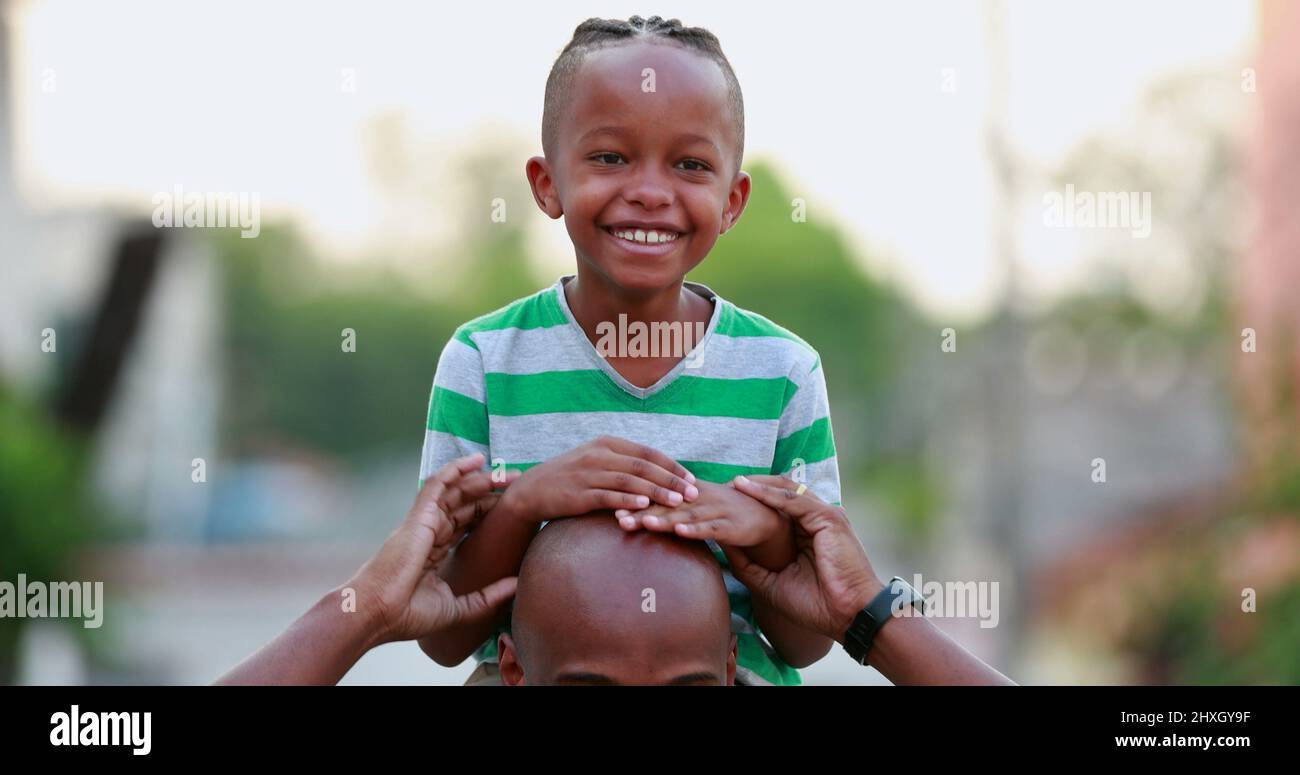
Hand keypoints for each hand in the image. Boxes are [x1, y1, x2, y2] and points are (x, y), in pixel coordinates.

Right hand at [349, 453, 519, 643]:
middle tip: (519, 484)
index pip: (465, 523)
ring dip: (480, 479)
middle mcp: (429, 532)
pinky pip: (437, 486)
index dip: (487, 512)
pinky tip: (475, 461)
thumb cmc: (407, 615)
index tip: (514, 507)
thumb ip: (487, 597)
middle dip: (490, 492)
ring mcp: (423, 523)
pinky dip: (455, 470)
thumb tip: (516, 585)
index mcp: (434, 551)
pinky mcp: (418, 517)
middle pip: (464, 504)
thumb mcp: (457, 607)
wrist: (376, 613)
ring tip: (507, 473)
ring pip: (454, 491)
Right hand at [497, 435, 697, 523]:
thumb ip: (622, 463)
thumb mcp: (595, 461)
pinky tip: (645, 506)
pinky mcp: (579, 493)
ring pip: (629, 481)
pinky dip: (628, 500)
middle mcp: (599, 455)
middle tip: (693, 493)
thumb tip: (657, 473)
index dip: (672, 465)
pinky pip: (608, 496)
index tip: (692, 479)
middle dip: (671, 479)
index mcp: (607, 444)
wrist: (532, 490)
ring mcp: (588, 473)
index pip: (647, 452)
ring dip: (656, 491)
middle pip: (643, 466)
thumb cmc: (570, 478)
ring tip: (677, 501)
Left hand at [616, 478, 784, 547]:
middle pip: (667, 506)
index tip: (612, 508)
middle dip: (642, 513)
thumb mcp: (697, 507)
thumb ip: (672, 509)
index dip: (636, 503)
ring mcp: (715, 511)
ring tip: (644, 523)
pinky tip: (681, 533)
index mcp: (689, 493)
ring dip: (665, 520)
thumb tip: (638, 514)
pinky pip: (711, 528)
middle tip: (618, 519)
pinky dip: (696, 530)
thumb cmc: (725, 512)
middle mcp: (699, 499)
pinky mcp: (730, 525)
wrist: (764, 515)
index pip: (658, 498)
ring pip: (686, 516)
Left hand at [721, 475, 884, 640]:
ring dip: (756, 485)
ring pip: (785, 490)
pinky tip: (746, 488)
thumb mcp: (771, 582)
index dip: (751, 503)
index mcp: (807, 533)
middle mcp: (817, 520)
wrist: (846, 616)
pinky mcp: (828, 517)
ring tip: (731, 482)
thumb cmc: (815, 605)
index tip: (723, 502)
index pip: (777, 509)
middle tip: (724, 487)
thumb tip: (722, 543)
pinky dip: (767, 494)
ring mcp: (825, 515)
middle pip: (781, 493)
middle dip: (752, 488)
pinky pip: (793, 500)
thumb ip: (748, 563)